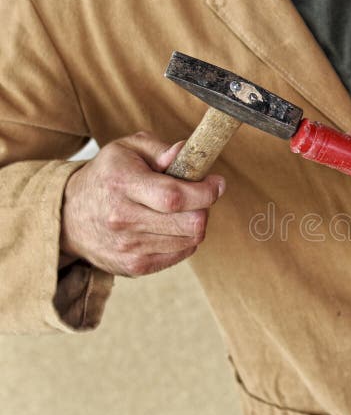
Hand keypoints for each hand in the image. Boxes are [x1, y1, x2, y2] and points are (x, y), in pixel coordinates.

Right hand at [60, 132, 225, 275]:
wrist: (69, 216)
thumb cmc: (108, 176)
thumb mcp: (128, 149)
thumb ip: (160, 148)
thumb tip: (185, 153)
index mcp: (122, 184)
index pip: (175, 196)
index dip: (205, 192)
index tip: (217, 184)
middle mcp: (123, 218)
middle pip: (190, 223)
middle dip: (204, 208)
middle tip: (199, 197)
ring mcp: (128, 247)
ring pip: (190, 240)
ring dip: (195, 224)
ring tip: (181, 211)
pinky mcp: (134, 266)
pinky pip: (180, 255)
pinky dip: (184, 240)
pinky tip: (170, 227)